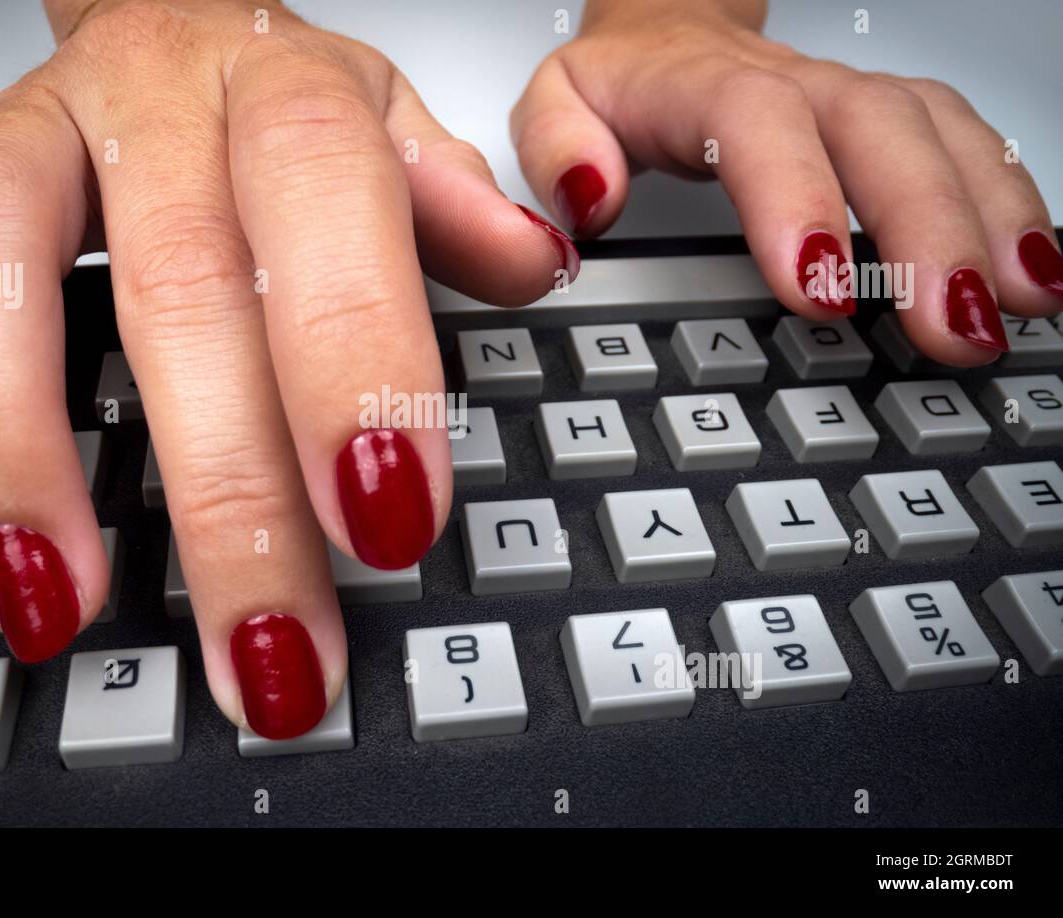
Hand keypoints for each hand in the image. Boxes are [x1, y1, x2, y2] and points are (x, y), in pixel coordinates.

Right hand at [0, 0, 570, 738]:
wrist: (167, 26)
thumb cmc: (283, 109)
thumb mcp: (392, 133)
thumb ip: (456, 202)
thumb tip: (536, 265)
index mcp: (282, 87)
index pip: (326, 206)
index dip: (354, 364)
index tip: (385, 518)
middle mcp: (150, 104)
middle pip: (178, 291)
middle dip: (223, 490)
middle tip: (267, 643)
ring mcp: (30, 140)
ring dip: (14, 450)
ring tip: (51, 601)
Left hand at [511, 0, 1062, 363]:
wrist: (669, 34)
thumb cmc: (625, 84)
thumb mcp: (559, 101)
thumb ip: (559, 144)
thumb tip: (587, 196)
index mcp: (708, 83)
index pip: (759, 124)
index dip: (797, 200)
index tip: (818, 290)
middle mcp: (800, 84)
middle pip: (880, 132)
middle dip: (925, 230)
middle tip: (949, 324)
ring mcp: (857, 99)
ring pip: (942, 134)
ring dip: (991, 218)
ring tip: (1024, 301)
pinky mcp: (894, 121)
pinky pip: (967, 145)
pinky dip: (1009, 203)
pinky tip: (1035, 267)